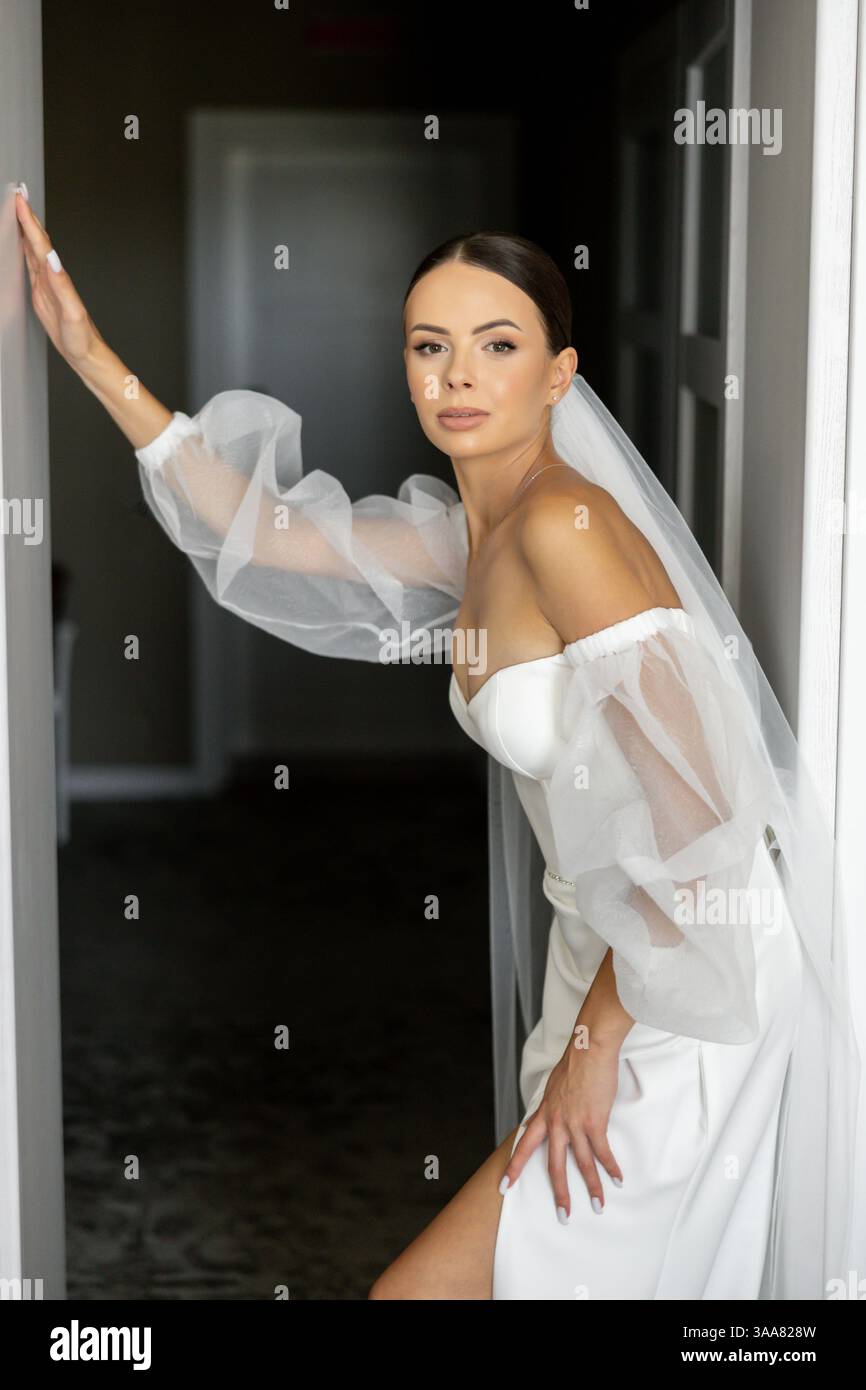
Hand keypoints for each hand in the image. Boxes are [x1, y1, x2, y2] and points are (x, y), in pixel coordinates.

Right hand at [14, 189, 104, 365]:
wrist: (85, 354)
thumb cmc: (81, 338)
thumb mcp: (72, 312)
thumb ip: (62, 286)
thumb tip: (52, 260)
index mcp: (57, 278)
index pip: (41, 245)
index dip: (29, 223)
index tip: (20, 202)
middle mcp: (52, 277)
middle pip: (36, 242)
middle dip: (27, 219)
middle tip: (17, 195)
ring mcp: (47, 284)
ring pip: (33, 250)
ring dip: (25, 231)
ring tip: (17, 211)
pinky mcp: (42, 294)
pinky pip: (30, 266)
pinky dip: (24, 250)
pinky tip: (21, 244)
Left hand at [500, 1023, 623, 1218]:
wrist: (589, 1049)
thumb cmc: (576, 1064)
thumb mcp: (555, 1087)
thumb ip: (554, 1106)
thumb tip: (558, 1116)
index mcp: (544, 1113)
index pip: (523, 1144)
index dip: (514, 1167)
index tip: (504, 1186)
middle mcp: (556, 1122)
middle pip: (553, 1165)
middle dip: (559, 1193)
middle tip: (563, 1215)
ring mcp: (574, 1123)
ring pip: (581, 1163)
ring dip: (592, 1187)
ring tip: (598, 1205)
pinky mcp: (594, 1121)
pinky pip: (602, 1152)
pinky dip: (610, 1167)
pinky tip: (617, 1179)